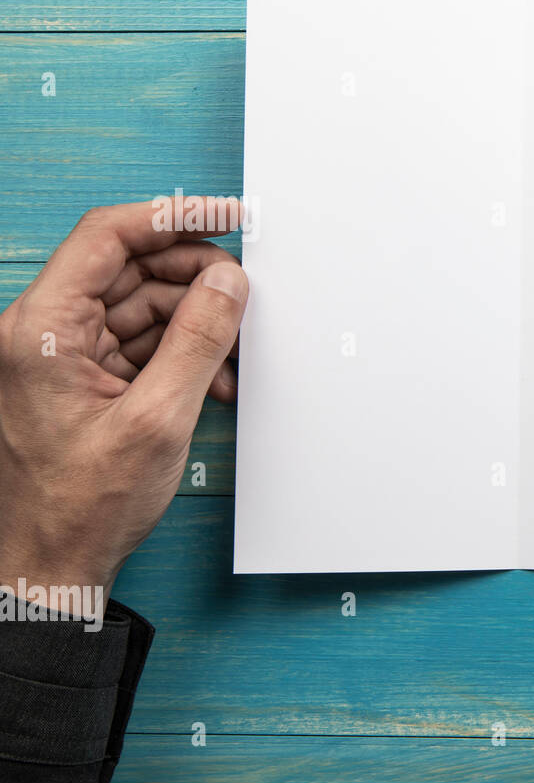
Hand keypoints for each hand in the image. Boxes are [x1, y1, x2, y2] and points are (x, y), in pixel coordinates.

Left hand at [0, 198, 247, 605]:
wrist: (50, 565)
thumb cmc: (81, 506)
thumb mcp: (158, 419)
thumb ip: (197, 340)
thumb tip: (227, 282)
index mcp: (41, 329)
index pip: (107, 237)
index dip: (173, 217)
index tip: (226, 216)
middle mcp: (42, 332)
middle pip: (127, 269)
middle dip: (192, 278)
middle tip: (243, 294)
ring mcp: (59, 357)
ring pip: (138, 307)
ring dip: (193, 324)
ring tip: (232, 356)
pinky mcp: (78, 381)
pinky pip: (138, 344)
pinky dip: (179, 354)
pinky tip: (212, 380)